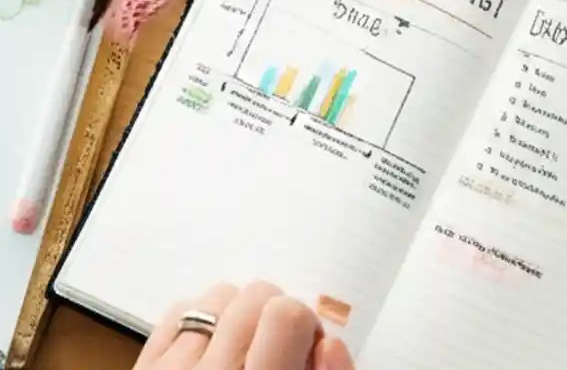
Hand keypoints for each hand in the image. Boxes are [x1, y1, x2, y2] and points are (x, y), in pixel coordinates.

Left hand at [133, 282, 354, 369]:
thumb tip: (331, 341)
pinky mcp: (144, 366)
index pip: (287, 314)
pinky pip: (178, 311)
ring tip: (240, 348)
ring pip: (218, 296)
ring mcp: (171, 368)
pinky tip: (208, 347)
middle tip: (274, 349)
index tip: (303, 347)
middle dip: (274, 316)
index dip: (304, 325)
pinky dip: (199, 321)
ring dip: (236, 314)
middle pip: (257, 296)